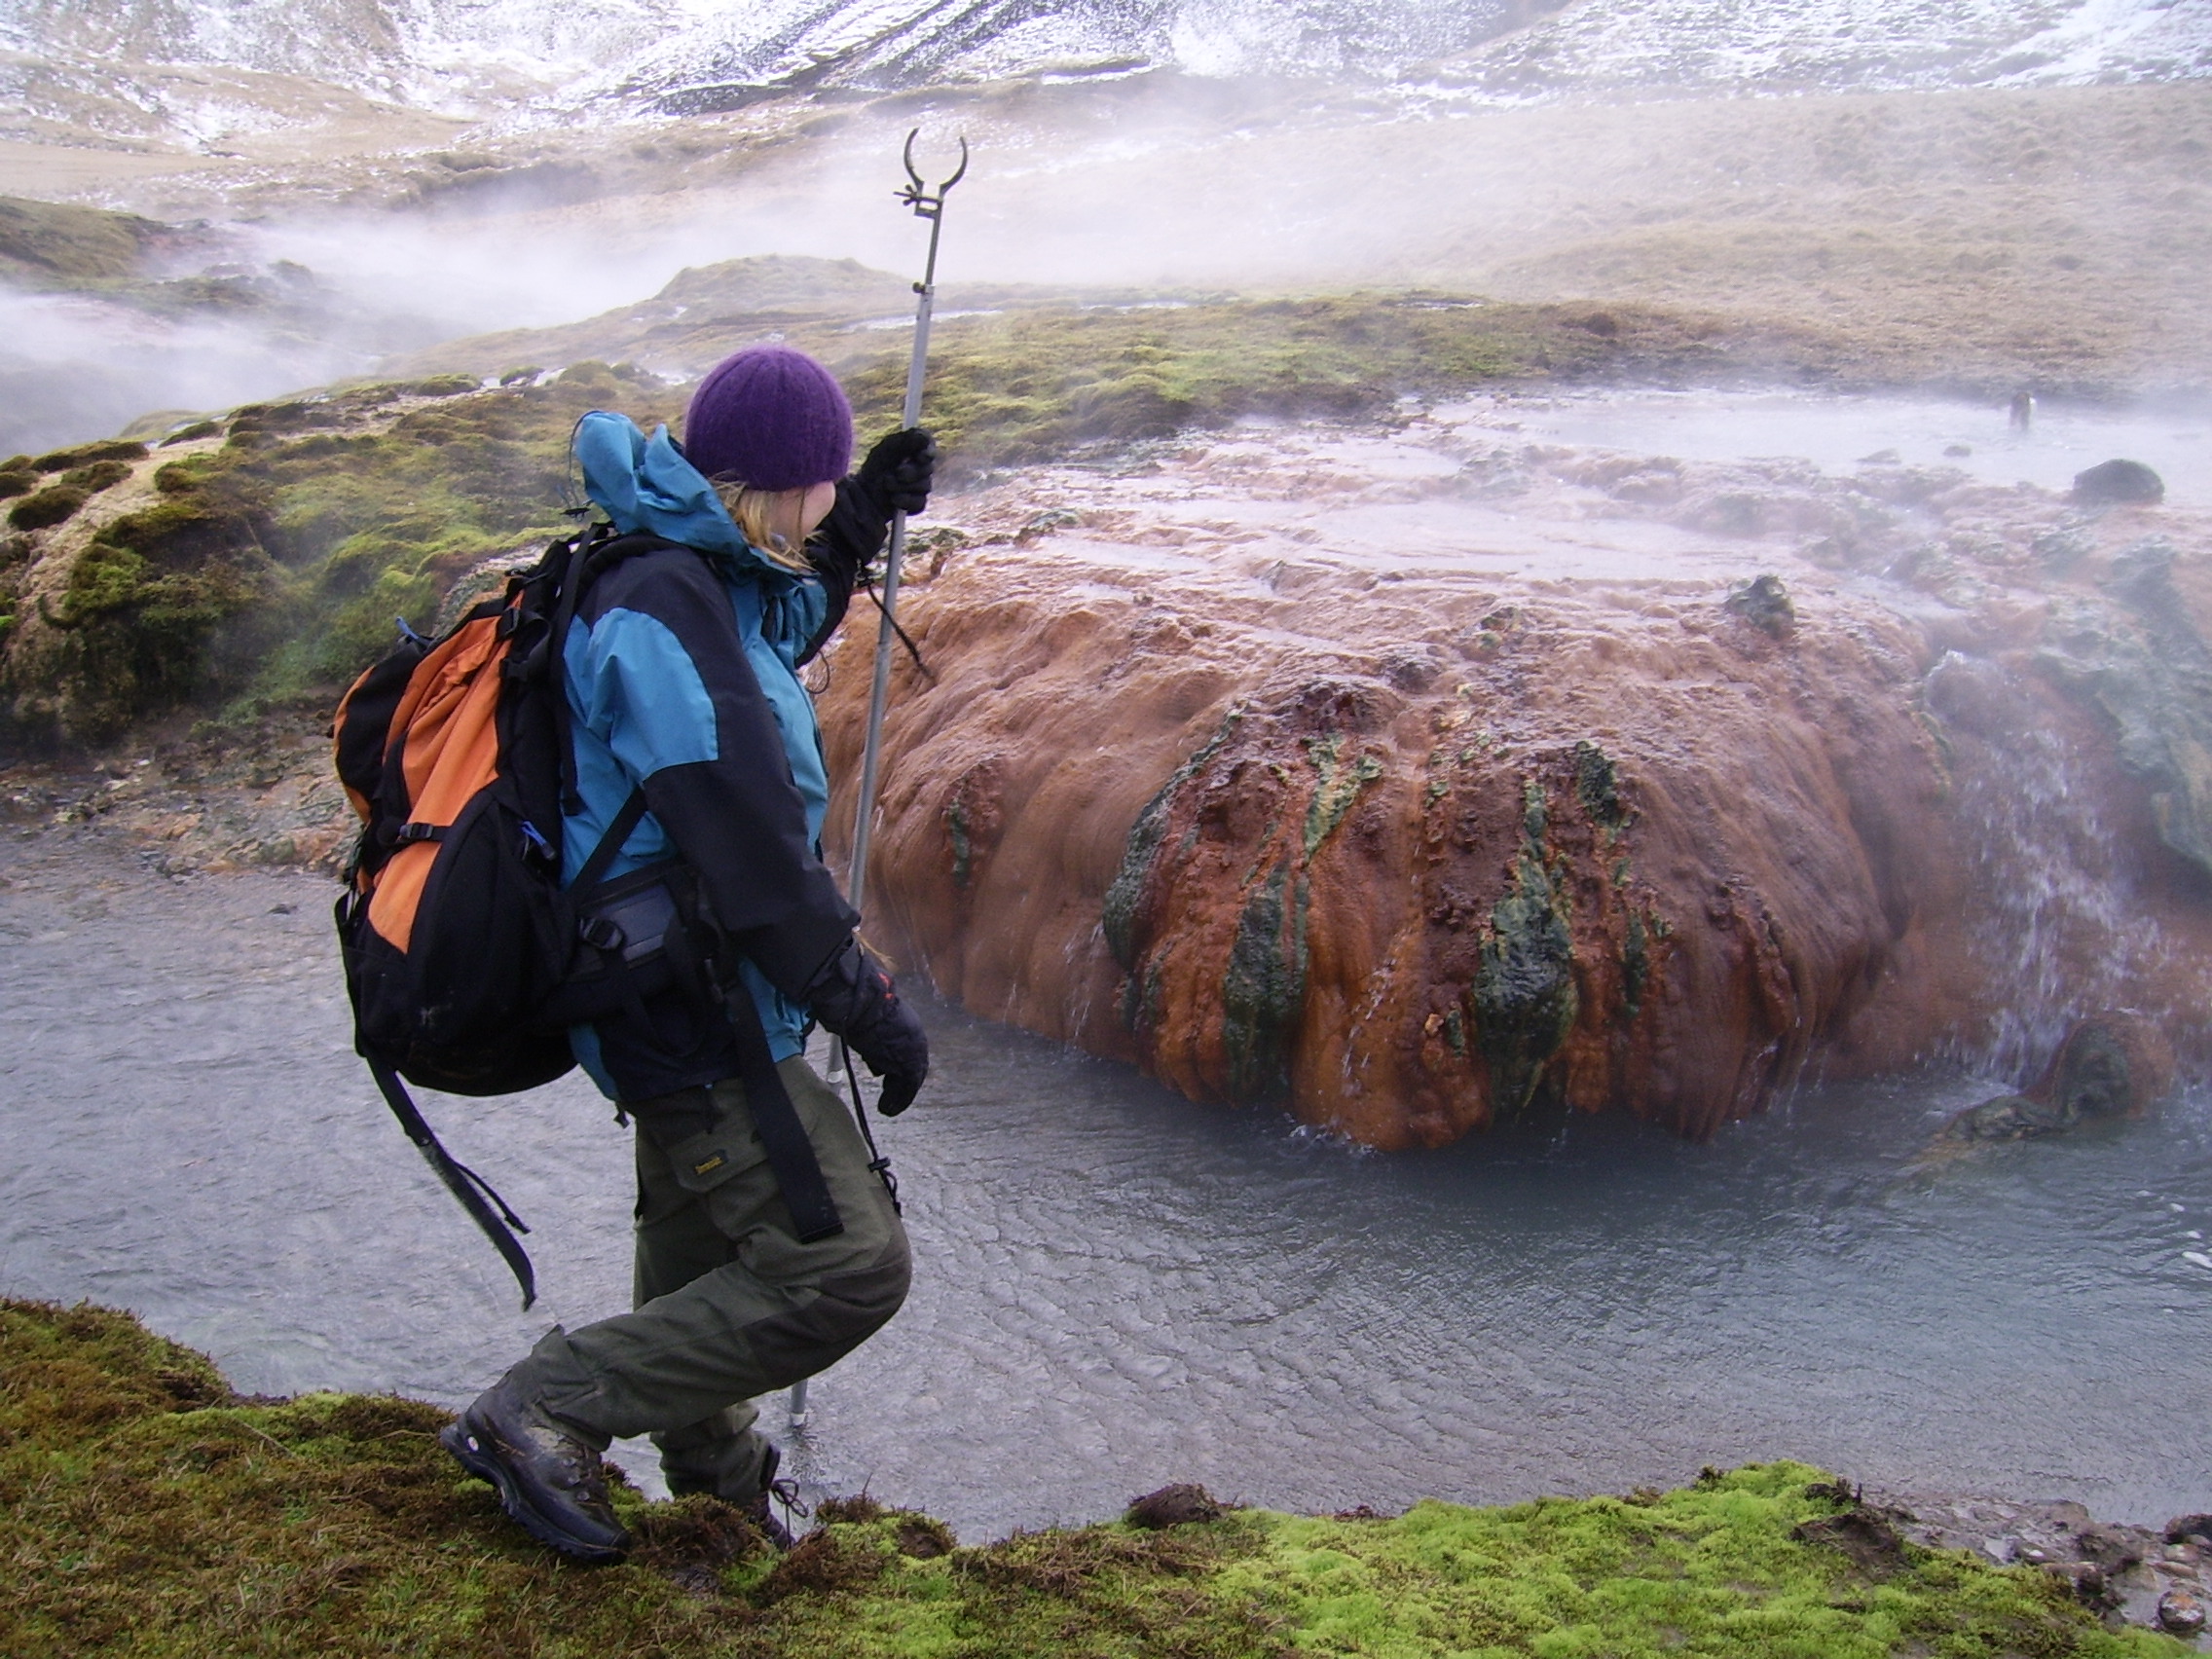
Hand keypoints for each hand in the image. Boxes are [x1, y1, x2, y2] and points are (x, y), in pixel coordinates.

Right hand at [805, 939, 928, 1114]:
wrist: (864, 1004)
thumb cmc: (860, 1007)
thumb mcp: (868, 1022)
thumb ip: (872, 1035)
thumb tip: (862, 1037)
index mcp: (908, 1027)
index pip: (907, 1053)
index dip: (897, 1067)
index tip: (887, 1077)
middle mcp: (916, 1039)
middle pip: (912, 1068)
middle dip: (899, 1083)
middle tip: (889, 1096)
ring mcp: (915, 1051)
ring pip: (910, 1081)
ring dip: (899, 1096)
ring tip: (886, 1108)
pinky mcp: (910, 1064)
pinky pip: (907, 1089)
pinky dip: (898, 1101)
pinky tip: (886, 1110)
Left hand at [855, 427, 936, 517]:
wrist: (865, 494)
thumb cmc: (874, 468)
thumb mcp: (886, 450)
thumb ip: (905, 441)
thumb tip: (925, 438)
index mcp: (914, 448)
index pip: (929, 445)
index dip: (929, 451)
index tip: (921, 456)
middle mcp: (920, 466)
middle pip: (929, 468)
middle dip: (912, 471)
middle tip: (897, 473)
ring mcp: (921, 486)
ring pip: (925, 486)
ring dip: (903, 486)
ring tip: (887, 485)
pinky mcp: (917, 503)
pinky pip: (920, 503)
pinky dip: (905, 500)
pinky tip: (893, 499)